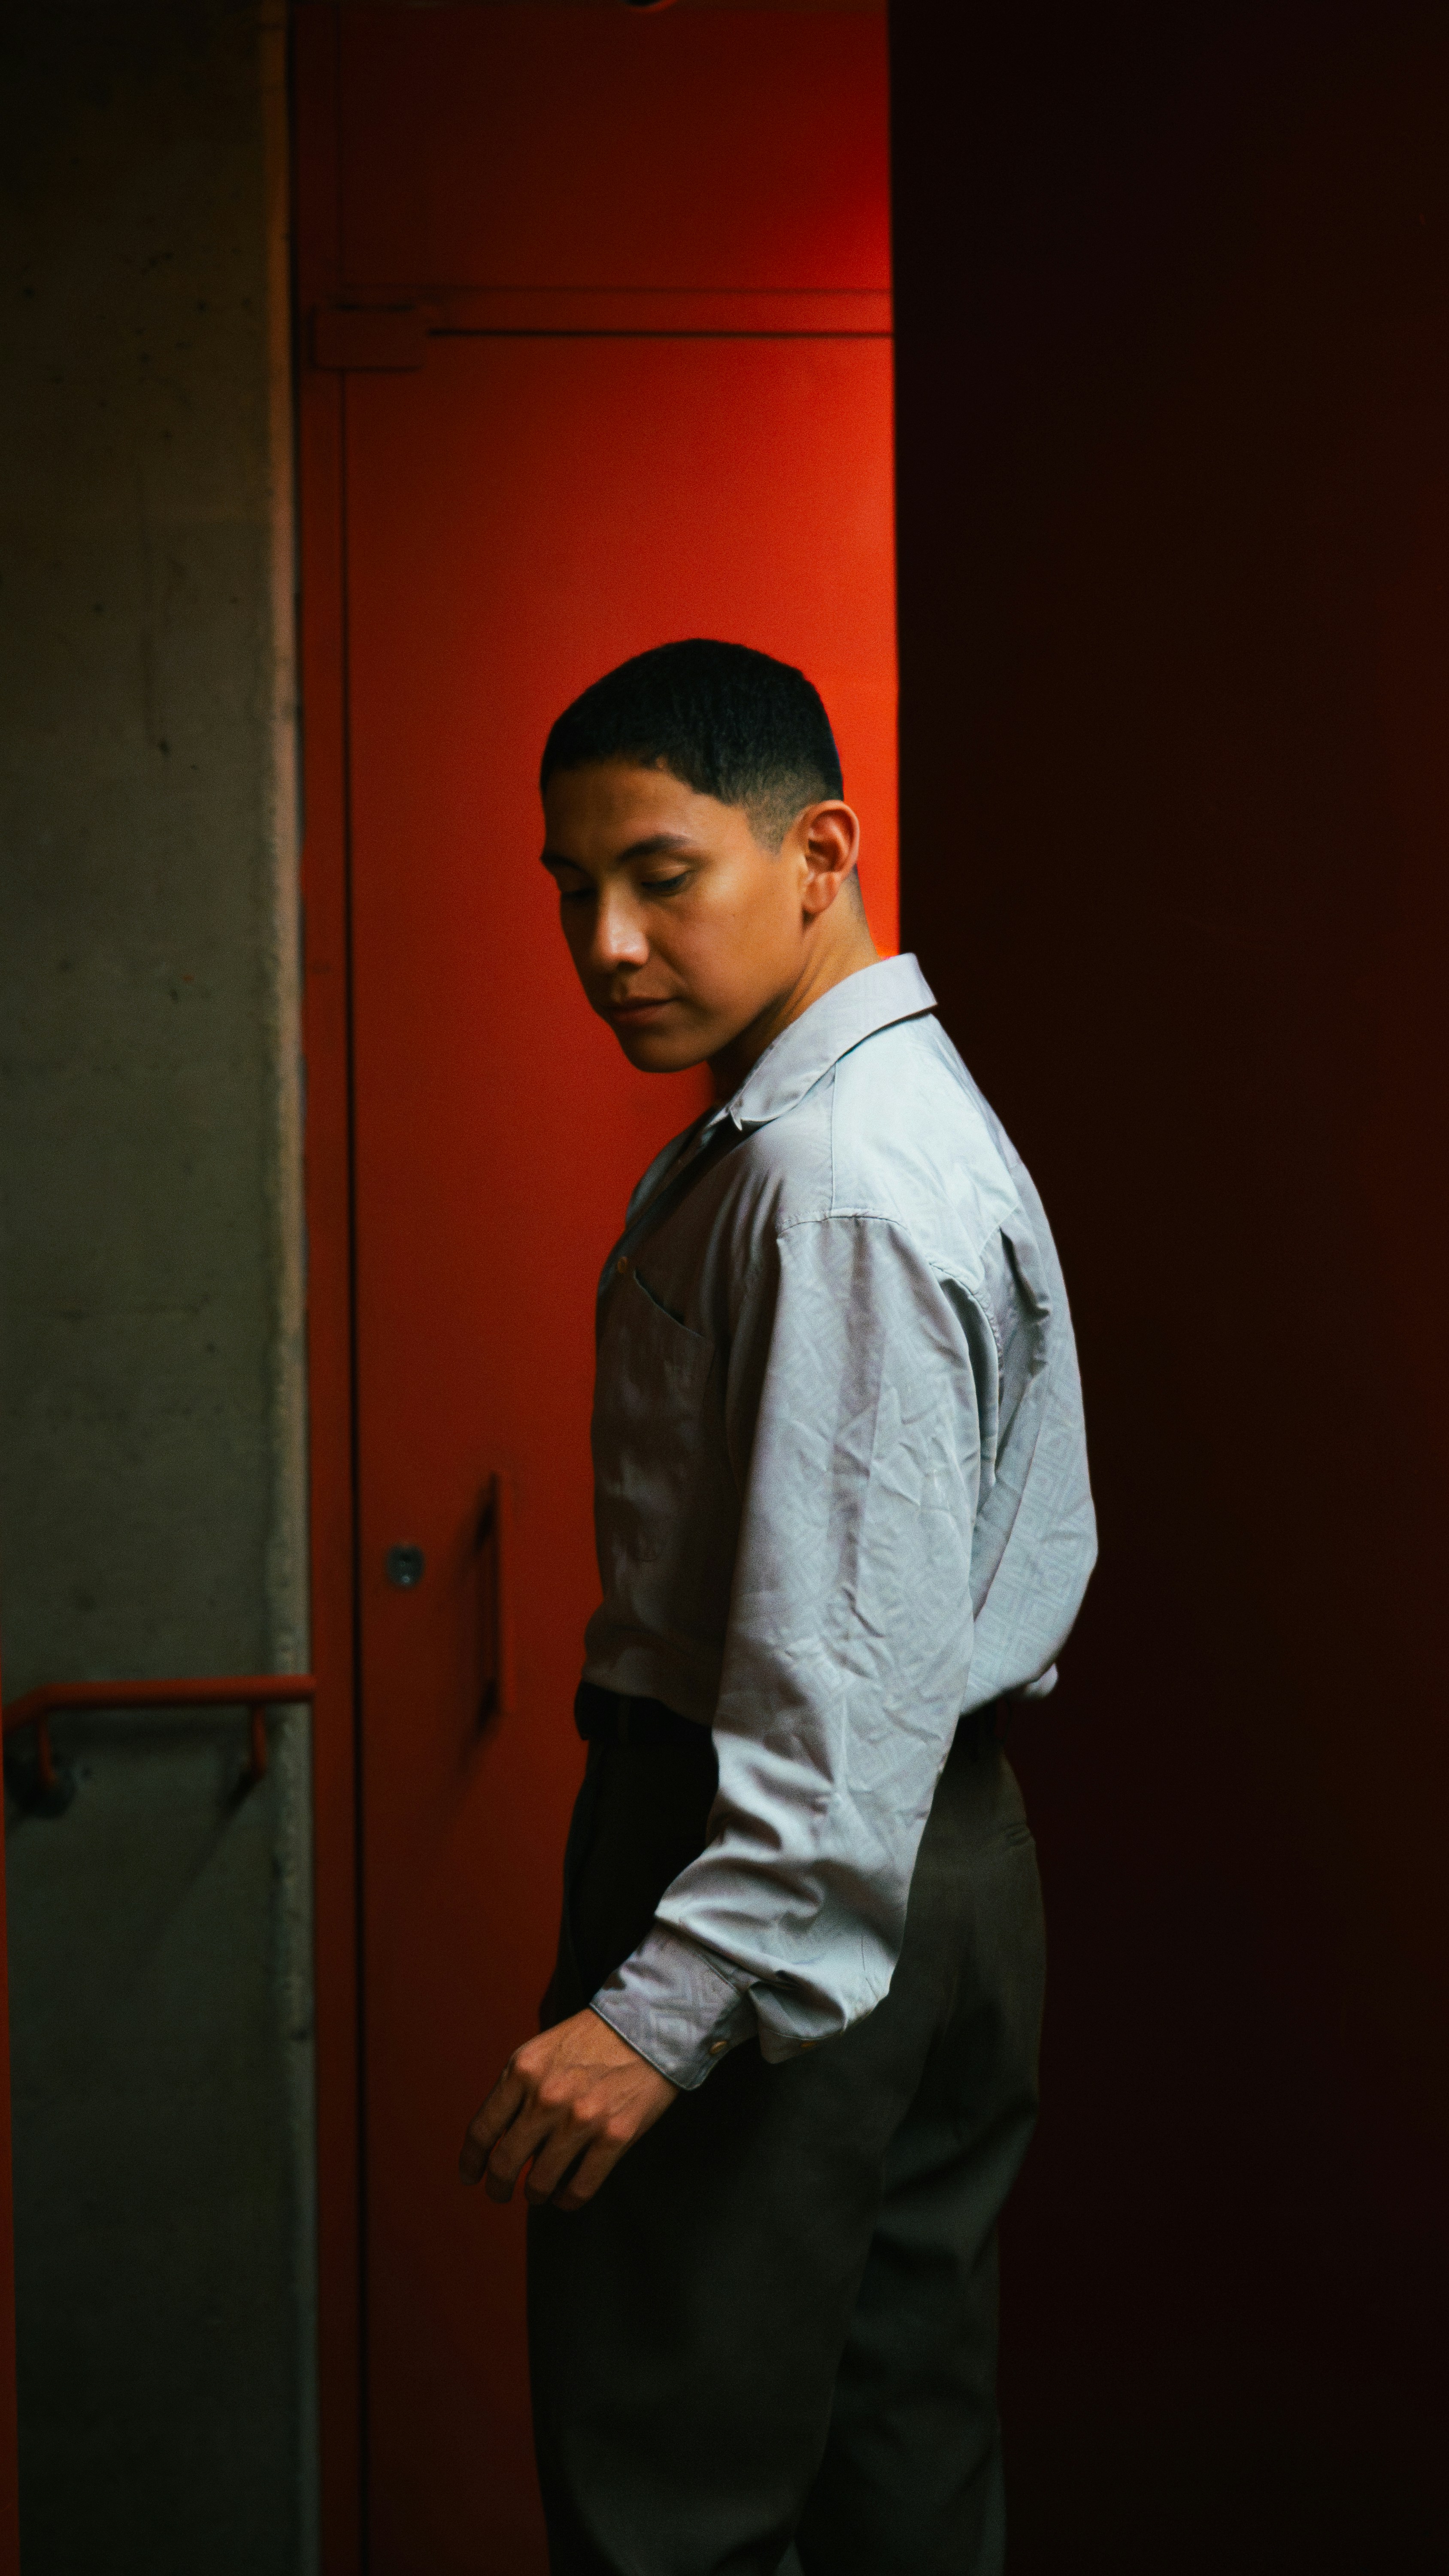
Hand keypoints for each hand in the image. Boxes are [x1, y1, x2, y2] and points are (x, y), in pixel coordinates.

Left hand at [459, 2008, 677, 2211]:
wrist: (647, 2028)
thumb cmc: (589, 2041)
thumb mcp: (539, 2052)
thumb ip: (516, 2090)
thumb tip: (497, 2139)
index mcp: (522, 2071)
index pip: (482, 2130)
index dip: (471, 2161)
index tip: (470, 2176)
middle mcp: (546, 2097)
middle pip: (505, 2163)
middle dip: (498, 2187)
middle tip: (500, 2193)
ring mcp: (581, 2119)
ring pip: (540, 2183)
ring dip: (534, 2194)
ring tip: (537, 2193)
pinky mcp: (615, 2136)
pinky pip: (580, 2188)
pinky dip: (568, 2200)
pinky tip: (566, 2197)